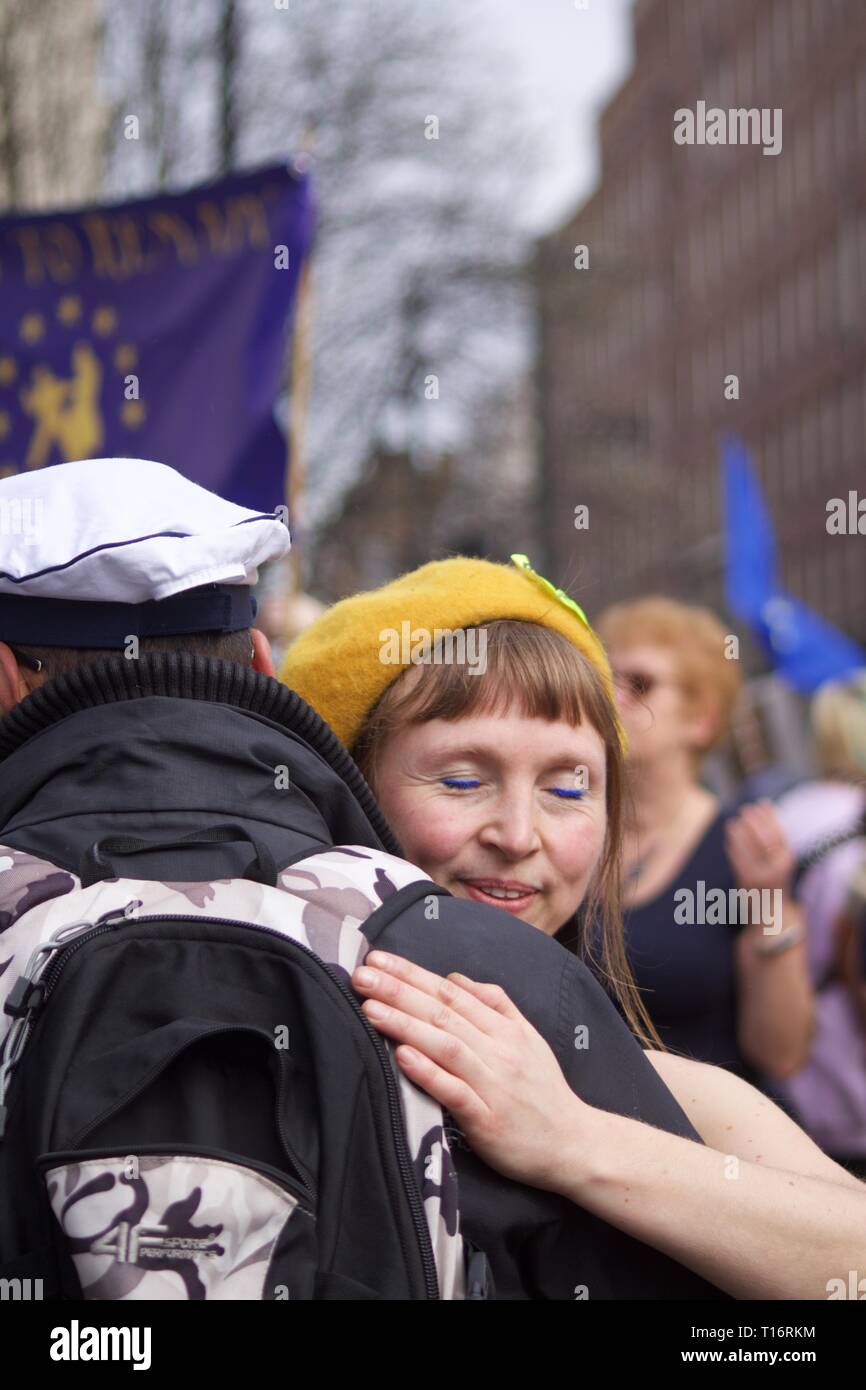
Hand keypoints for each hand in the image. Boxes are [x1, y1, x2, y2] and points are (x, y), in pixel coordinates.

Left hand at [351, 950, 591, 1190]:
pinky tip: (401, 1056)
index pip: (450, 992)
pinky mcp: (487, 1120)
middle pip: (442, 1013)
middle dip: (398, 990)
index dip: (412, 974)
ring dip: (404, 1024)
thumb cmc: (543, 1091)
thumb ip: (494, 1004)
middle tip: (361, 974)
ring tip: (369, 1007)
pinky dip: (428, 1072)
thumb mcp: (527, 1037)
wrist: (573, 1143)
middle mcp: (498, 1050)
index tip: (378, 959)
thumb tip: (454, 979)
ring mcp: (493, 1084)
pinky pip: (454, 1091)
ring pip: (445, 1045)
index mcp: (505, 1029)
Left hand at [724, 800, 794, 896]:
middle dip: (754, 821)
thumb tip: (764, 807)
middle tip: (745, 809)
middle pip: (764, 838)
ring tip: (733, 823)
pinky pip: (738, 861)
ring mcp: (762, 875)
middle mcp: (777, 867)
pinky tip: (729, 840)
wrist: (772, 910)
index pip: (779, 833)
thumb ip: (773, 838)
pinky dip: (733, 848)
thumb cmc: (774, 879)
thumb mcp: (780, 859)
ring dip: (740, 833)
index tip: (762, 803)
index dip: (770, 816)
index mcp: (787, 859)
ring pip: (749, 848)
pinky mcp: (748, 882)